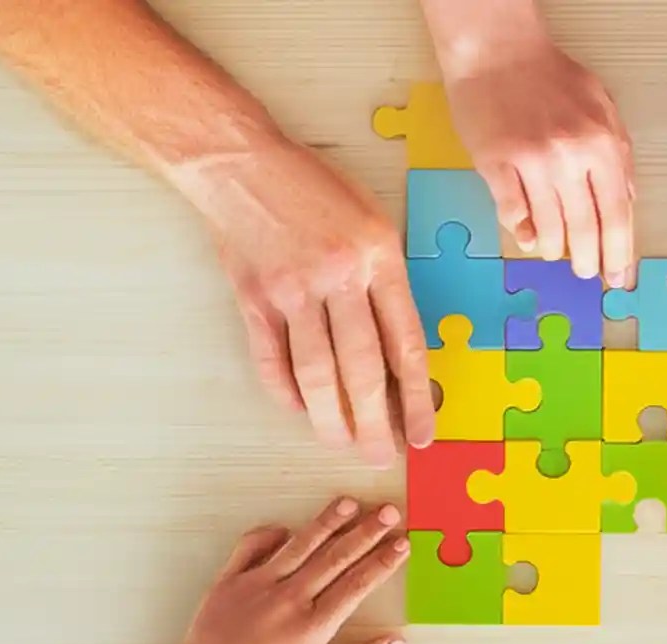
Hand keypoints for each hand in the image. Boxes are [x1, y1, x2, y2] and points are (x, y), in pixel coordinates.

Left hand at [142, 498, 410, 643]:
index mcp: (310, 628)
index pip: (357, 584)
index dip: (383, 561)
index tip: (401, 544)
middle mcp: (286, 601)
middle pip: (337, 556)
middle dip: (368, 531)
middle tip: (388, 512)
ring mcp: (256, 586)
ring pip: (301, 544)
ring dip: (328, 521)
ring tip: (349, 503)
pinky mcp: (230, 581)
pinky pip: (252, 545)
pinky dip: (270, 533)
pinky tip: (288, 527)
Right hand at [193, 138, 433, 464]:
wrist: (242, 163)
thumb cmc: (317, 190)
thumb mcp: (374, 222)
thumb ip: (390, 280)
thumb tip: (402, 351)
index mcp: (380, 257)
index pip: (405, 343)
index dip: (416, 397)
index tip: (423, 434)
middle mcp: (339, 276)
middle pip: (362, 368)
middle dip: (376, 423)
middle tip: (384, 457)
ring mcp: (292, 290)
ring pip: (317, 373)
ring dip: (332, 419)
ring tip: (345, 445)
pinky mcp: (253, 297)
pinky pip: (272, 359)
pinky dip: (286, 391)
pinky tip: (301, 410)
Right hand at [442, 39, 635, 285]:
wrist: (498, 51)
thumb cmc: (551, 77)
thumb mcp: (602, 107)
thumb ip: (618, 154)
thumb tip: (627, 200)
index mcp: (601, 145)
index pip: (617, 214)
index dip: (620, 253)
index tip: (619, 277)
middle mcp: (569, 157)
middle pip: (585, 228)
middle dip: (589, 260)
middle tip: (588, 274)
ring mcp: (530, 162)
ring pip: (547, 228)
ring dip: (554, 248)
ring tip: (556, 252)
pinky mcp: (495, 164)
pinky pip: (511, 213)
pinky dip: (521, 231)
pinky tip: (527, 235)